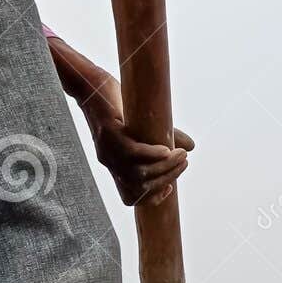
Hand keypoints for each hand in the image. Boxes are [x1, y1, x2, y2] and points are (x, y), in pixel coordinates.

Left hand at [80, 73, 194, 205]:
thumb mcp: (141, 125)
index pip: (129, 195)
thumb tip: (191, 147)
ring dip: (164, 168)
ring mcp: (107, 149)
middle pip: (140, 184)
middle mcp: (109, 161)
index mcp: (114, 164)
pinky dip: (152, 154)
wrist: (90, 84)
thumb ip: (164, 137)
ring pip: (138, 171)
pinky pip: (132, 152)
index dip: (151, 198)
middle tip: (184, 163)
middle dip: (167, 178)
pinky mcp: (108, 133)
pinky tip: (165, 150)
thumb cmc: (115, 103)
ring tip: (181, 155)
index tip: (169, 187)